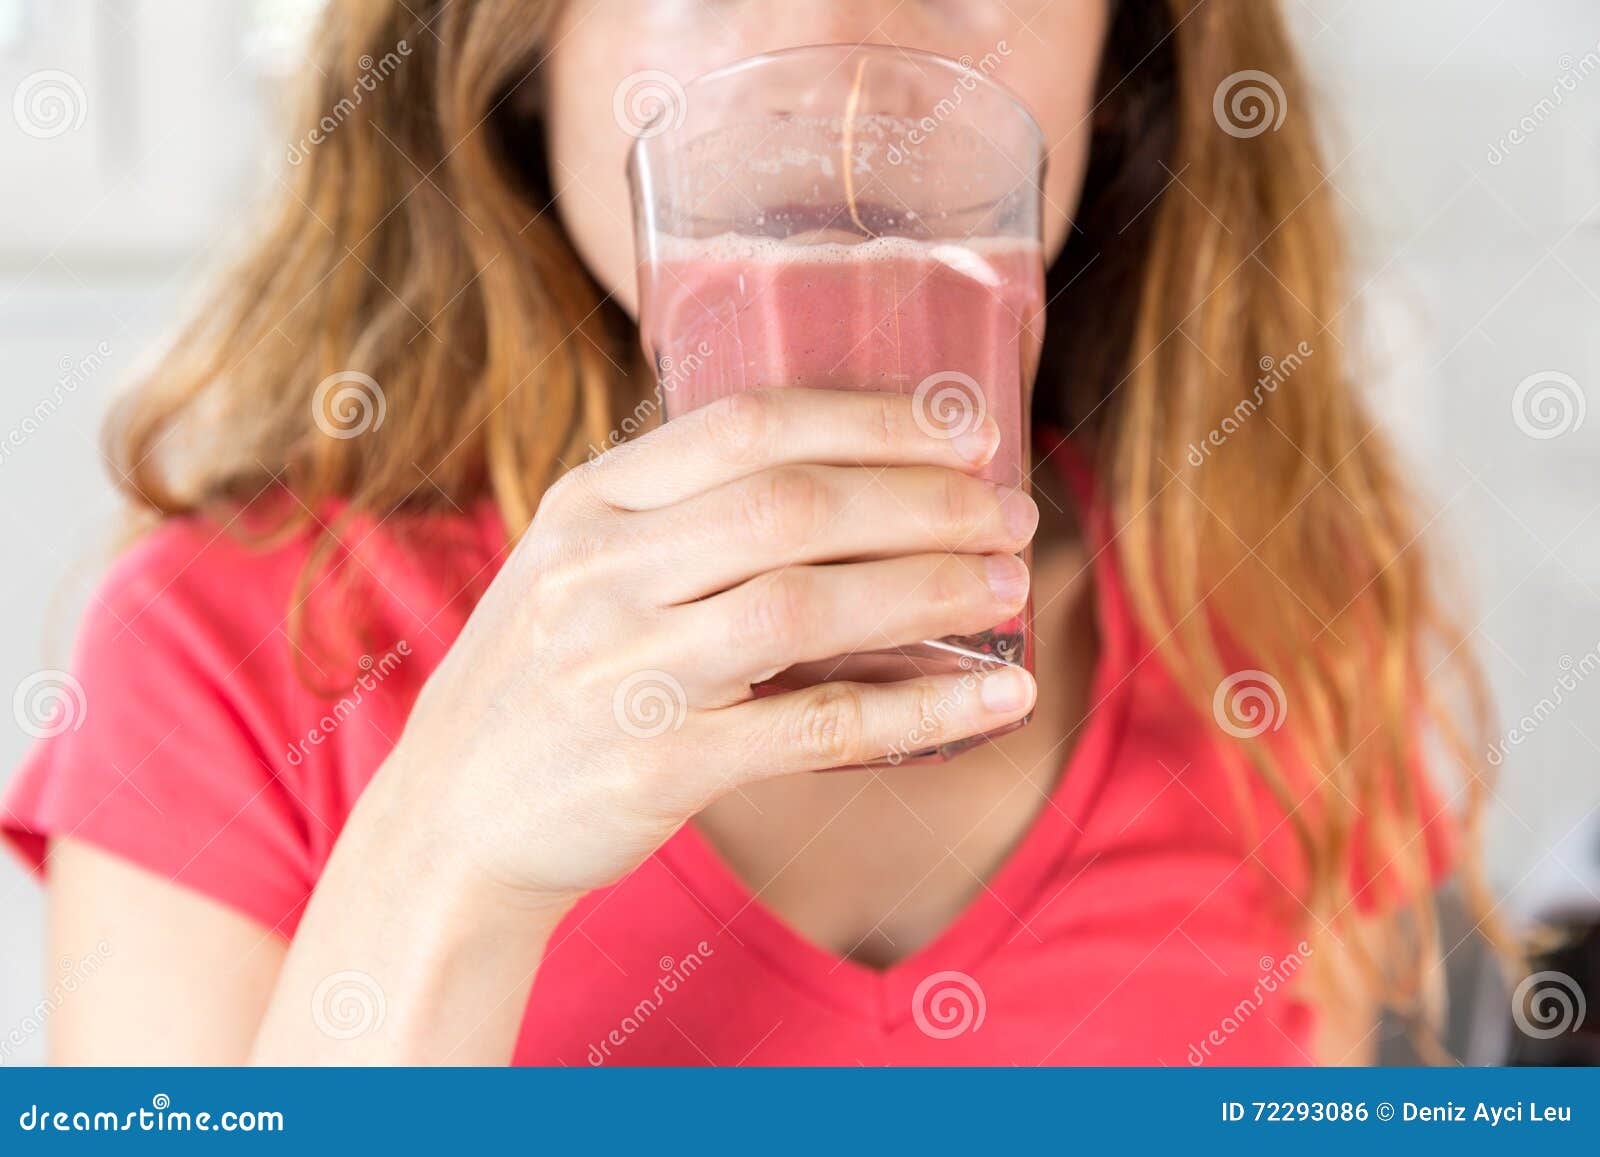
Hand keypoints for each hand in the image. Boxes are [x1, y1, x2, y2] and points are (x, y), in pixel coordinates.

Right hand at [377, 388, 1038, 909]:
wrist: (452, 822)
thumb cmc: (546, 681)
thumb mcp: (576, 565)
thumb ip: (676, 512)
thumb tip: (840, 468)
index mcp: (588, 503)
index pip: (747, 427)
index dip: (872, 420)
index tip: (966, 427)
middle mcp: (601, 573)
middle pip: (792, 507)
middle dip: (923, 501)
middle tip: (1011, 510)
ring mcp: (625, 670)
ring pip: (807, 605)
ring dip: (930, 589)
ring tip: (1011, 585)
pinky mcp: (658, 766)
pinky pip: (816, 728)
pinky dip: (923, 711)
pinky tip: (999, 699)